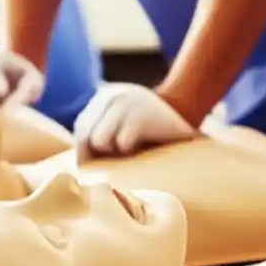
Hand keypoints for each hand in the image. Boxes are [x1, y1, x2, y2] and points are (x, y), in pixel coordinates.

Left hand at [73, 82, 198, 156]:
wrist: (187, 115)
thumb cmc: (152, 131)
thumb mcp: (122, 123)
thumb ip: (100, 133)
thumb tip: (78, 171)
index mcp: (104, 96)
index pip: (82, 129)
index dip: (90, 151)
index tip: (109, 160)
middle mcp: (112, 94)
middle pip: (86, 136)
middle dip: (102, 153)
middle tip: (126, 155)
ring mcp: (125, 102)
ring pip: (100, 140)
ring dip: (117, 152)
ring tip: (134, 150)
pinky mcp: (139, 116)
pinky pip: (122, 143)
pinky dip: (133, 152)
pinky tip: (147, 146)